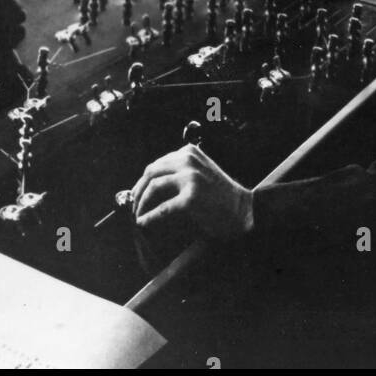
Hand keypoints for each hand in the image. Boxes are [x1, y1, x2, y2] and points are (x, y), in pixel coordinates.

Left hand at [130, 144, 254, 239]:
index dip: (143, 180)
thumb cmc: (221, 195)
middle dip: (138, 190)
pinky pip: (162, 208)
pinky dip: (150, 216)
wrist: (243, 210)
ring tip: (137, 214)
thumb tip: (149, 185)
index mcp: (189, 152)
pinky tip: (143, 222)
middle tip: (133, 205)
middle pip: (151, 172)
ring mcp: (190, 178)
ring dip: (141, 203)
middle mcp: (188, 161)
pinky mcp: (191, 198)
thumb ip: (179, 171)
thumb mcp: (201, 171)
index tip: (137, 193)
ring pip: (153, 187)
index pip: (157, 163)